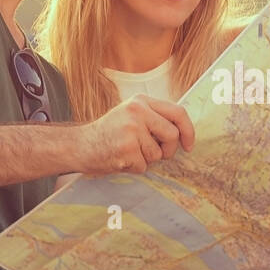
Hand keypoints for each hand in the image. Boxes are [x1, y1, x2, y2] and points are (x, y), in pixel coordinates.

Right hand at [76, 94, 194, 175]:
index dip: (188, 131)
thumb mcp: (131, 115)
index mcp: (141, 101)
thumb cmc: (110, 133)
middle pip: (172, 135)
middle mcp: (137, 112)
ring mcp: (131, 130)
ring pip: (158, 154)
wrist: (81, 145)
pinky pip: (144, 166)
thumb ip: (154, 119)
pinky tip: (121, 159)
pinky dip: (135, 167)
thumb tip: (184, 133)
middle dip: (169, 150)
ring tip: (129, 153)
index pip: (178, 112)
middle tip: (158, 154)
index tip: (188, 145)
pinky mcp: (126, 149)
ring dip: (147, 160)